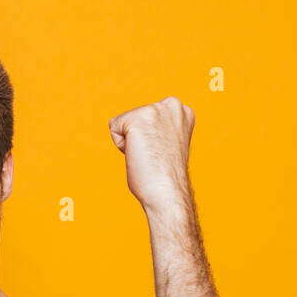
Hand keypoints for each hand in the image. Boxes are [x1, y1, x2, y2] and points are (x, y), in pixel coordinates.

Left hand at [108, 96, 194, 215]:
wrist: (167, 191)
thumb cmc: (166, 176)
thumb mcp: (168, 143)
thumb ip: (160, 129)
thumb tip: (146, 129)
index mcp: (182, 110)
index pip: (148, 117)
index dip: (149, 138)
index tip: (163, 152)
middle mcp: (171, 104)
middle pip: (134, 117)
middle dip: (139, 138)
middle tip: (154, 155)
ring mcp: (155, 109)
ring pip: (123, 123)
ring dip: (130, 142)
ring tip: (148, 155)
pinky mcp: (137, 118)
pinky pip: (114, 128)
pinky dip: (121, 145)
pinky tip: (139, 154)